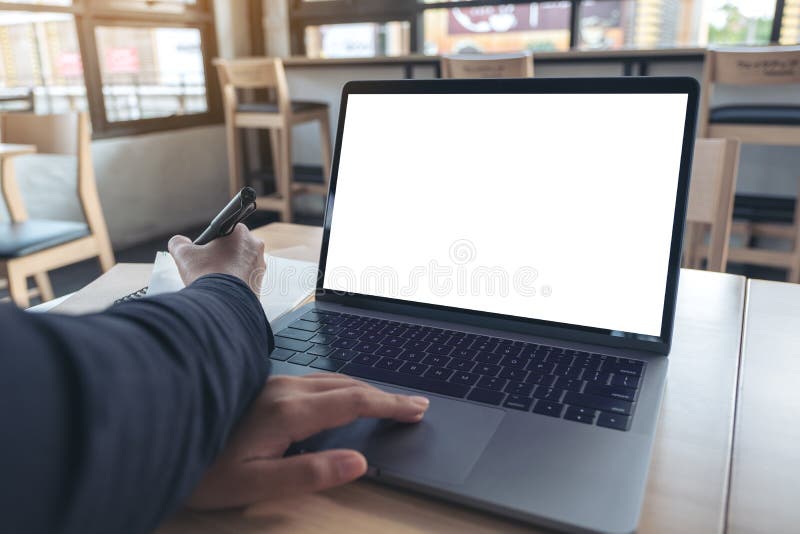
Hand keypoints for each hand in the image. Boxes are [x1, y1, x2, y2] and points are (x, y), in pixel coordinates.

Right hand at [168, 223, 264, 291]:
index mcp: (241, 232)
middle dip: (220, 256)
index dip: (211, 241)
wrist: (223, 305)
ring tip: (214, 280)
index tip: (202, 251)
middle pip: (232, 248)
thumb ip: (178, 242)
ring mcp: (260, 266)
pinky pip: (245, 280)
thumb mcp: (183, 254)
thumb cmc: (206, 274)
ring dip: (228, 270)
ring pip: (240, 264)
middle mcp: (255, 247)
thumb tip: (179, 241)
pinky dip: (235, 283)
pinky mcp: (261, 284)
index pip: (223, 231)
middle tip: (206, 267)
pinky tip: (223, 289)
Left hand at [186, 374, 429, 509]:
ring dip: (364, 388)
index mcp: (289, 411)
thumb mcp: (255, 485)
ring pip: (330, 379)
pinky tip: (340, 396)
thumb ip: (309, 473)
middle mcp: (284, 389)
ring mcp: (272, 384)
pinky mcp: (261, 387)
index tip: (417, 409)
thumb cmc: (202, 468)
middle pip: (347, 384)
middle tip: (415, 405)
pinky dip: (342, 387)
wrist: (155, 430)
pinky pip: (315, 381)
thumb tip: (359, 463)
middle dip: (384, 395)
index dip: (389, 405)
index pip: (353, 402)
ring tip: (386, 400)